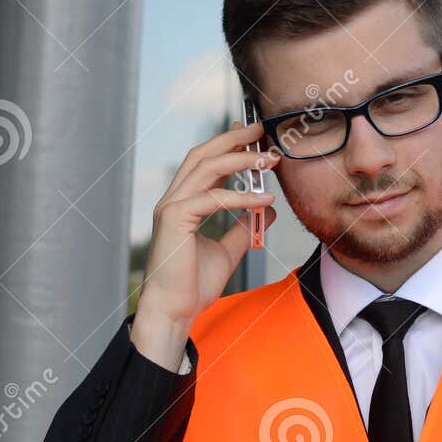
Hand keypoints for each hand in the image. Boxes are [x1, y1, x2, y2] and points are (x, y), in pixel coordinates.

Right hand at [131, 120, 279, 369]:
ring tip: (270, 159)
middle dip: (234, 139)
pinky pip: (213, 199)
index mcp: (182, 203)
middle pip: (203, 155)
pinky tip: (264, 198)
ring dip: (241, 160)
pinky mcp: (174, 219)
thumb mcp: (228, 250)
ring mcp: (171, 207)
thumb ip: (244, 227)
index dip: (227, 144)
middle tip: (262, 130)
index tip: (252, 134)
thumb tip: (268, 208)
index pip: (204, 162)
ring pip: (208, 169)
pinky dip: (241, 197)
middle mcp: (173, 199)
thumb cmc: (193, 285)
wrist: (175, 311)